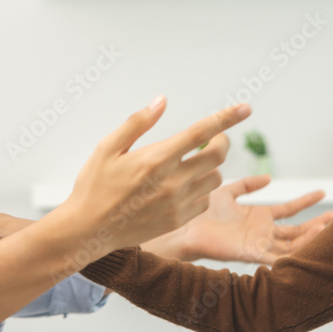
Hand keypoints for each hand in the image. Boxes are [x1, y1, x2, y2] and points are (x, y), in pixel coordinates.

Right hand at [0, 97, 250, 276]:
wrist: (89, 230)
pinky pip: (205, 200)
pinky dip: (203, 188)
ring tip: (193, 163)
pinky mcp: (178, 220)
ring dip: (211, 166)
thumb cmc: (94, 186)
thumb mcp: (108, 147)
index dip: (225, 118)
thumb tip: (161, 101)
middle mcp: (172, 182)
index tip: (244, 108)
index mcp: (155, 159)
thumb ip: (137, 122)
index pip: (200, 133)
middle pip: (218, 157)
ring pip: (214, 179)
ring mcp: (177, 204)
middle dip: (223, 141)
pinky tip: (185, 185)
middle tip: (215, 138)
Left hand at [146, 175, 332, 264]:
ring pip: (292, 243)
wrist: (184, 225)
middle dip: (318, 224)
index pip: (289, 209)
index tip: (324, 192)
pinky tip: (309, 251)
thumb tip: (268, 178)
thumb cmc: (199, 211)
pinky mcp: (251, 254)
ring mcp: (258, 244)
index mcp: (257, 217)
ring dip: (311, 237)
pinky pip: (277, 257)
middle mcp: (261, 232)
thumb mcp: (227, 191)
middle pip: (297, 230)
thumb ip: (247, 184)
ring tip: (330, 229)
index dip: (306, 201)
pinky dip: (294, 255)